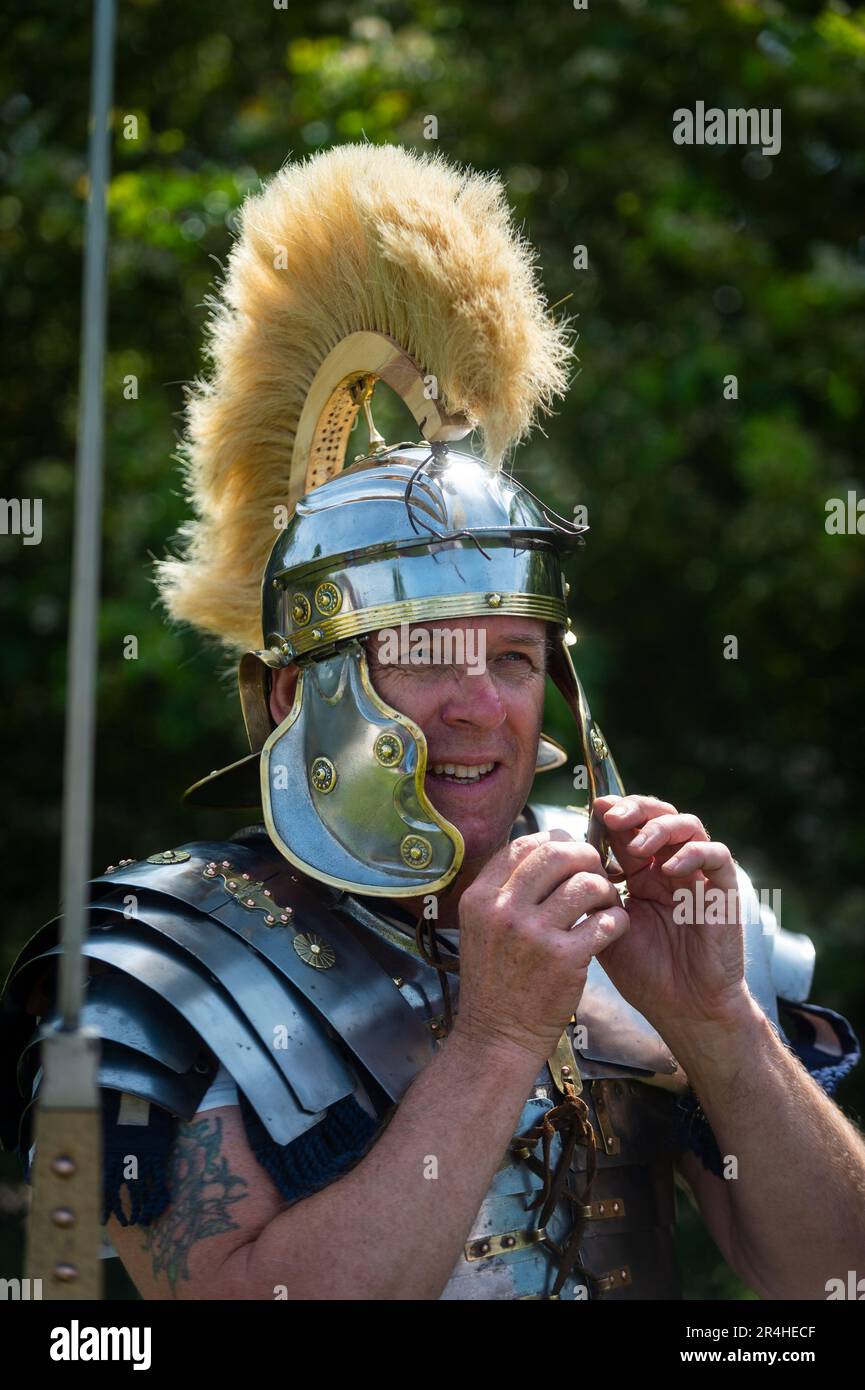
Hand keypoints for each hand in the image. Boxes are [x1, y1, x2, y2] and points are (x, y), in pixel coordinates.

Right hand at [452, 830, 629, 1062]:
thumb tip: (542, 851)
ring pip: (585, 883)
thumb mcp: (481, 927)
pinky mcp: (564, 959)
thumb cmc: (495, 980)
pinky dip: (617, 919)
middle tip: (595, 872)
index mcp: (480, 897)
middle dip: (584, 857)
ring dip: (604, 889)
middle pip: (556, 854)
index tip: (569, 855)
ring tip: (605, 904)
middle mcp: (503, 910)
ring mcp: (533, 934)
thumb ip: (504, 890)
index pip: (523, 845)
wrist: (496, 1035)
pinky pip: (605, 920)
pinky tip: (613, 927)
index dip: (553, 841)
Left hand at [589, 793, 750, 1035]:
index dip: (613, 814)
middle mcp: (671, 868)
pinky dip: (694, 852)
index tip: (592, 810)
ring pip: (688, 825)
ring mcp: (699, 877)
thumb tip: (570, 858)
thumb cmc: (645, 973)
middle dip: (635, 808)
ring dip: (660, 827)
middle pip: (659, 815)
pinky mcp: (724, 891)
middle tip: (612, 816)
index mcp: (643, 874)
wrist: (684, 1009)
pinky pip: (717, 855)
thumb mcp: (608, 927)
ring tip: (636, 846)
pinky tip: (669, 867)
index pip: (630, 828)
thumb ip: (593, 894)